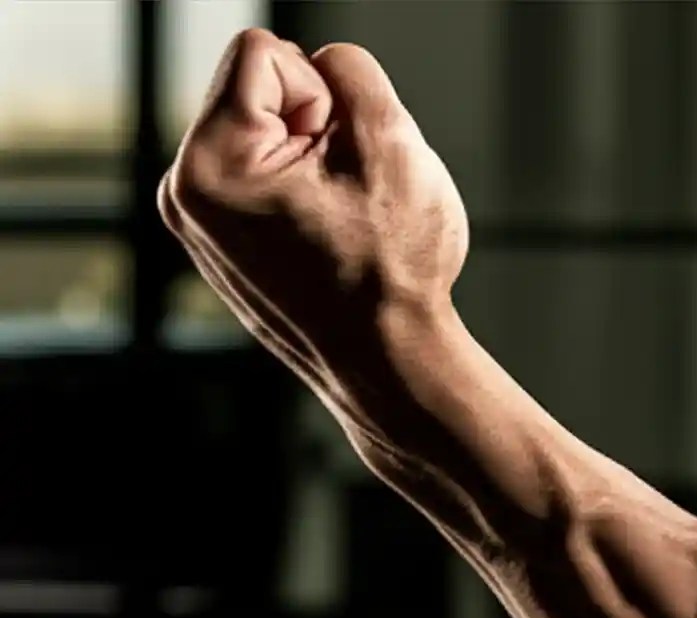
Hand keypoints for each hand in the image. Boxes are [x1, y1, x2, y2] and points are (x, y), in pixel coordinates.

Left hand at [157, 29, 468, 423]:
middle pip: (260, 93)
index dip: (324, 94)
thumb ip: (352, 71)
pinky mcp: (220, 244)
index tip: (343, 158)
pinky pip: (265, 180)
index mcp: (210, 165)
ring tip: (344, 219)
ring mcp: (198, 224)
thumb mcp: (392, 141)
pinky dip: (304, 193)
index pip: (264, 54)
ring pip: (268, 137)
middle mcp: (185, 193)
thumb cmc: (392, 271)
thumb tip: (324, 67)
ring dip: (316, 161)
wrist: (391, 365)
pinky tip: (332, 238)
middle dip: (316, 127)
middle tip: (349, 193)